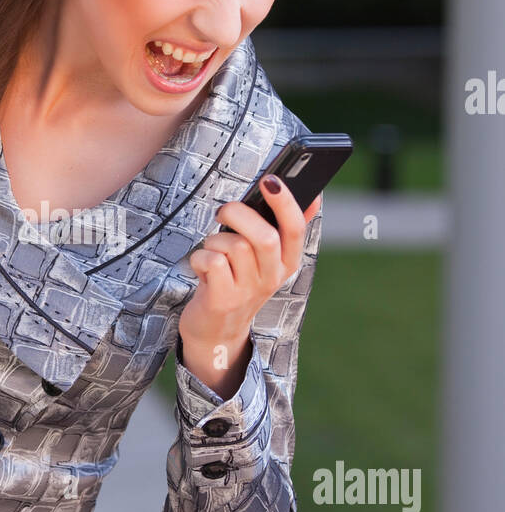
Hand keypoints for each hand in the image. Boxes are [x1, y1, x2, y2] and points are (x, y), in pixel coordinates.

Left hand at [178, 179, 321, 353]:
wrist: (216, 330)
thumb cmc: (238, 281)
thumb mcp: (265, 259)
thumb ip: (283, 229)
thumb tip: (314, 196)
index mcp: (287, 262)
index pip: (296, 229)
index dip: (285, 202)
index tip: (271, 180)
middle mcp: (272, 277)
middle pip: (264, 236)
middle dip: (238, 214)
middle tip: (223, 213)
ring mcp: (248, 291)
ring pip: (233, 246)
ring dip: (214, 240)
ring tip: (213, 251)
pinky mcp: (223, 300)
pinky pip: (210, 261)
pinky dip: (199, 258)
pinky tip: (202, 269)